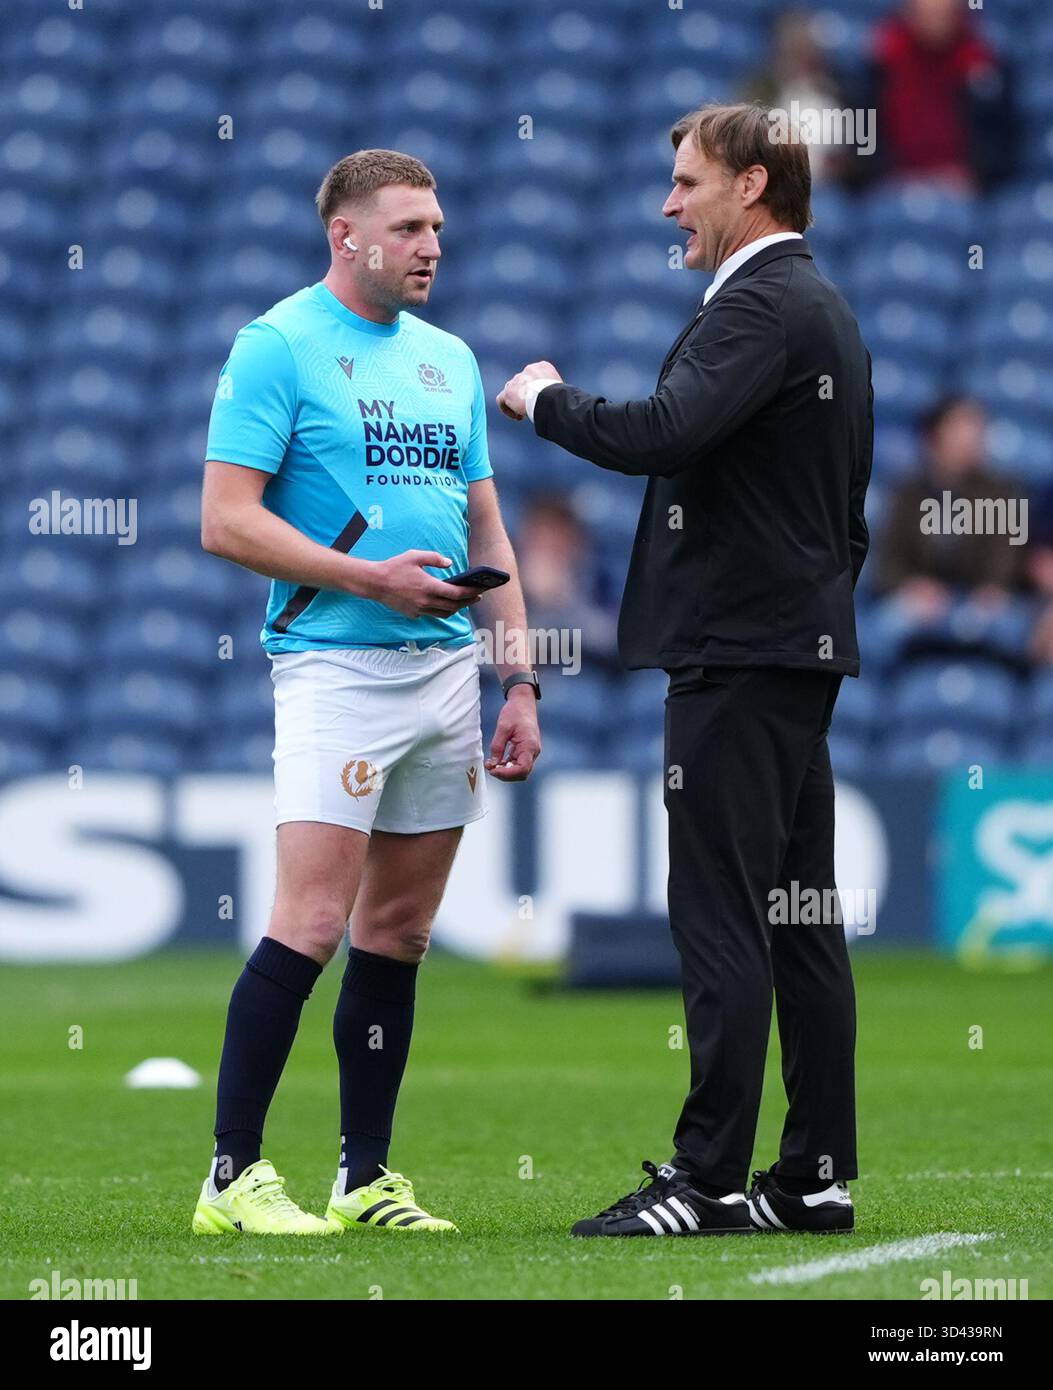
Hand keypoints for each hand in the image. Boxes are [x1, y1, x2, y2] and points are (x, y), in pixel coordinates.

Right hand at [367, 550, 483, 618]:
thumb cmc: (395, 567)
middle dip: (468, 601)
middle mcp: (426, 602)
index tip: (481, 590)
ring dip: (456, 608)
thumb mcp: (415, 556)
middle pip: (454, 606)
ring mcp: (419, 610)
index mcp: (429, 587)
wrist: (375, 583)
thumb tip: (449, 563)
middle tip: (477, 596)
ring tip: (463, 601)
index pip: (456, 593)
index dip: (471, 592)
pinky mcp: (413, 614)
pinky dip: (440, 610)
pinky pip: (431, 614)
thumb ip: (435, 558)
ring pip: (444, 613)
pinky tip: (444, 603)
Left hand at [484, 685, 540, 780]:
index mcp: (530, 745)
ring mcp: (530, 752)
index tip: (493, 770)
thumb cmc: (515, 712)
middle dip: (506, 774)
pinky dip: (507, 765)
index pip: (522, 769)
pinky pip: (517, 763)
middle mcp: (533, 751)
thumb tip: (492, 764)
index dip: (507, 774)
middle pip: (522, 773)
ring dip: (506, 771)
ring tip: (491, 765)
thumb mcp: (503, 728)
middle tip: (490, 768)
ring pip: (520, 770)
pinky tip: (496, 762)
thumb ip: (497, 747)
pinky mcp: (525, 750)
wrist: (523, 702)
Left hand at [497, 361, 562, 420]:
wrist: (550, 398)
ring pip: (511, 391)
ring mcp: (517, 380)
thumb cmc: (560, 398)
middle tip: (532, 407)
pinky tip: (517, 417)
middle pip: (521, 383)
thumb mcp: (558, 390)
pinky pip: (501, 399)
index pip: (534, 376)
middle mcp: (528, 370)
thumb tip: (551, 400)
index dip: (535, 389)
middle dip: (525, 395)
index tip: (539, 400)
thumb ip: (551, 389)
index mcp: (542, 367)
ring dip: (516, 402)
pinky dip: (506, 409)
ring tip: (524, 414)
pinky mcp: (509, 392)